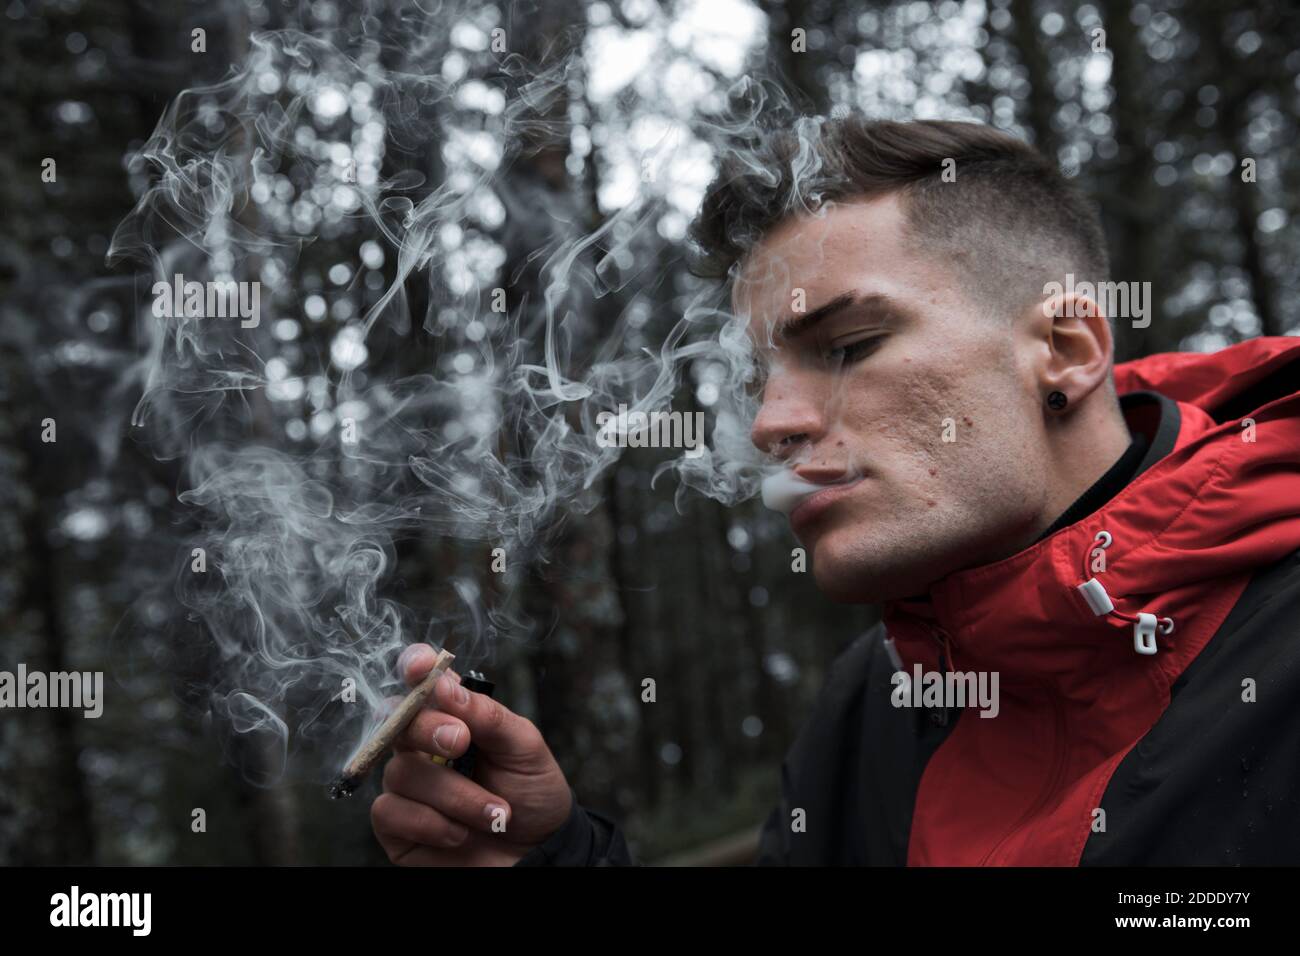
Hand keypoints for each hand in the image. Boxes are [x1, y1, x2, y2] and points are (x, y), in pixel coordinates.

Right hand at [370, 643, 572, 864]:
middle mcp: (422, 747)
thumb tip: (445, 685)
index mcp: (454, 718)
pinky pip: (389, 812)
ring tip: (494, 812)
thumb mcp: (524, 748)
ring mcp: (407, 786)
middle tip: (461, 742)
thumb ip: (487, 715)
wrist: (540, 855)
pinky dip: (432, 823)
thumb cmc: (533, 794)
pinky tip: (461, 834)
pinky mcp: (397, 826)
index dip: (414, 667)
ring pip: (401, 772)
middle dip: (429, 729)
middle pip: (398, 721)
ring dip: (454, 794)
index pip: (422, 683)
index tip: (421, 667)